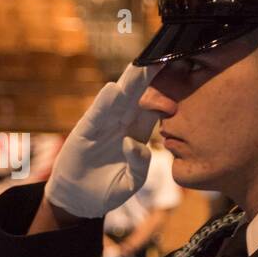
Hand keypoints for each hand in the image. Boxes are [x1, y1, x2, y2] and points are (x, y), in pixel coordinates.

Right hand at [44, 64, 158, 218]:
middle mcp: (121, 123)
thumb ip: (139, 165)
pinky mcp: (85, 132)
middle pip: (138, 95)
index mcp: (138, 132)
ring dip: (129, 83)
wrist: (79, 199)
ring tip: (141, 66)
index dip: (166, 97)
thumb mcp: (130, 182)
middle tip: (165, 57)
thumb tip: (135, 144)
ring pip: (119, 99)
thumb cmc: (108, 189)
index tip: (178, 96)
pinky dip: (104, 103)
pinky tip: (113, 90)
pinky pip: (96, 115)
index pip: (155, 108)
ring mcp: (102, 125)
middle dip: (150, 77)